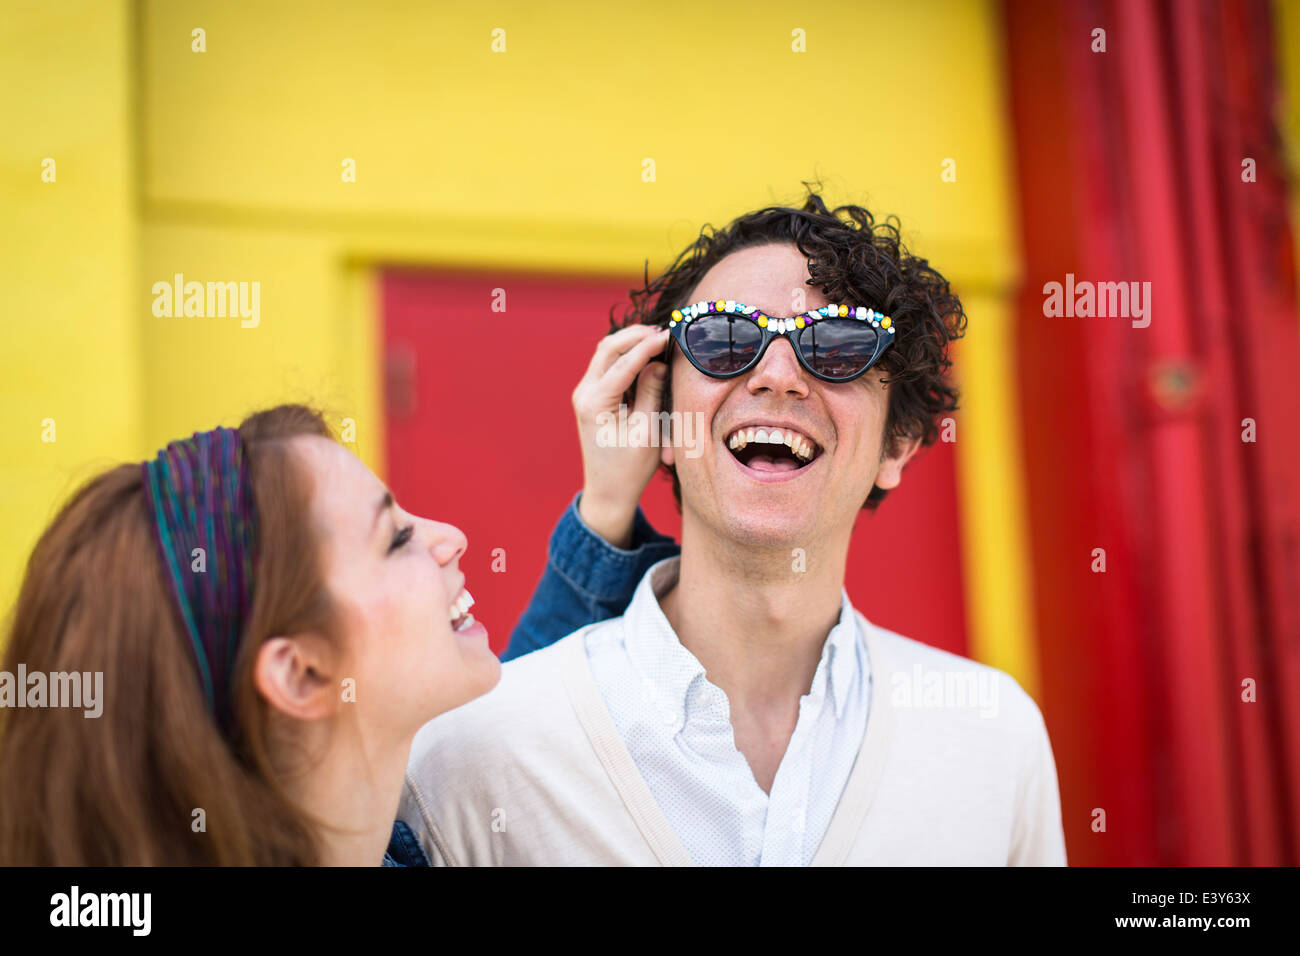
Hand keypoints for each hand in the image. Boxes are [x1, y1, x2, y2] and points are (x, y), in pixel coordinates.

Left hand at [571, 324, 670, 547]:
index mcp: (596, 403)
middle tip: (663, 331)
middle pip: (608, 348)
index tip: (670, 334)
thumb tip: (659, 362)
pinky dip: (626, 356)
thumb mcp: (648, 431)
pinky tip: (646, 354)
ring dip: (630, 343)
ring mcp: (584, 394)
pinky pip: (607, 366)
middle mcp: (584, 394)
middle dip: (635, 336)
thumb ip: (652, 393)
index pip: (624, 363)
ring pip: (605, 353)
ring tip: (657, 338)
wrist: (608, 491)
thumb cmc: (630, 468)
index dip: (648, 345)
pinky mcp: (591, 397)